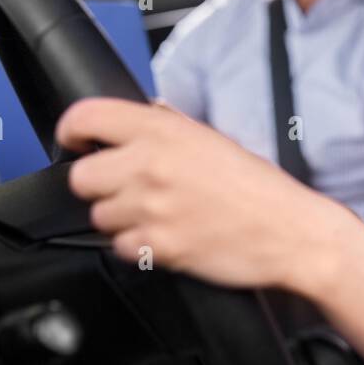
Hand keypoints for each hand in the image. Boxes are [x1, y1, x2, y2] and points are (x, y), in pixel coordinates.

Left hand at [56, 98, 340, 291]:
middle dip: (99, 186)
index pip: (85, 117)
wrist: (292, 231)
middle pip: (80, 177)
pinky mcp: (157, 246)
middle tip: (125, 190)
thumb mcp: (214, 139)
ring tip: (157, 217)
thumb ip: (170, 126)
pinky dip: (138, 247)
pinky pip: (120, 248)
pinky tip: (168, 237)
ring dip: (120, 220)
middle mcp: (151, 164)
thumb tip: (140, 116)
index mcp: (164, 130)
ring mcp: (152, 207)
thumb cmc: (260, 188)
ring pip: (99, 217)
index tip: (77, 143)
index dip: (72, 132)